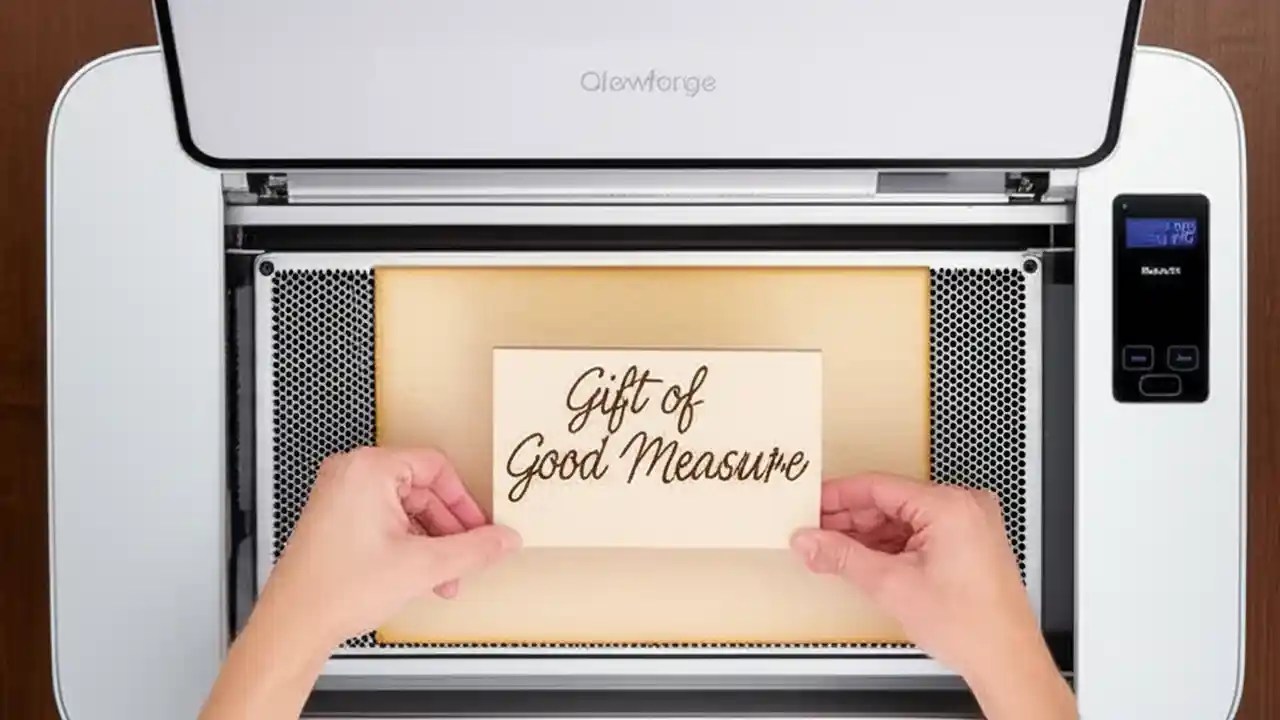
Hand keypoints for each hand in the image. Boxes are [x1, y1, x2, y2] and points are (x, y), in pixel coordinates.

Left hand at [200, 447, 519, 719]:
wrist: (294, 625)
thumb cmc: (338, 589)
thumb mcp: (424, 566)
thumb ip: (474, 549)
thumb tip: (504, 539)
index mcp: (370, 469)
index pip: (436, 468)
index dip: (464, 501)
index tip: (480, 527)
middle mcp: (350, 474)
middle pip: (422, 490)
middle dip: (448, 529)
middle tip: (466, 556)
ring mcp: (339, 495)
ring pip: (405, 509)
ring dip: (430, 542)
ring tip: (443, 577)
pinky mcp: (334, 518)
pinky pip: (384, 519)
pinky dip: (406, 544)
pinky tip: (419, 576)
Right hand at [790, 473, 1074, 719]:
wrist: (1006, 660)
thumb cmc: (971, 626)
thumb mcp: (892, 586)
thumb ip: (843, 557)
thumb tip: (810, 540)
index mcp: (949, 506)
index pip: (878, 487)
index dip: (838, 496)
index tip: (811, 504)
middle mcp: (963, 506)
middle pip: (890, 502)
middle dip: (850, 521)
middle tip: (815, 534)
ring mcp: (968, 524)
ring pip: (903, 519)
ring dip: (868, 536)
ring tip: (833, 551)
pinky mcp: (968, 542)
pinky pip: (919, 532)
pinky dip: (891, 545)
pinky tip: (864, 559)